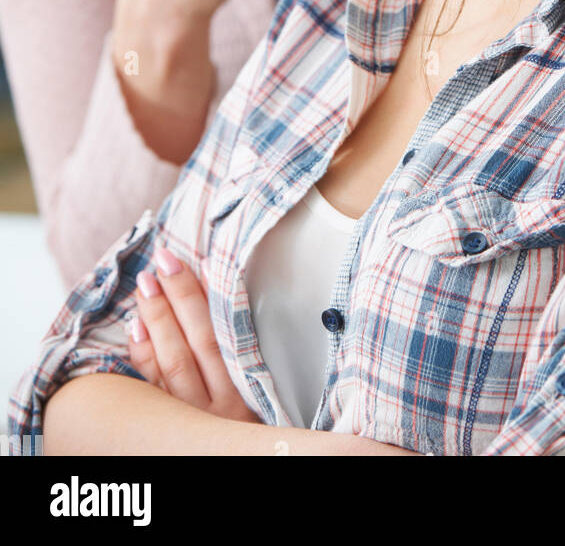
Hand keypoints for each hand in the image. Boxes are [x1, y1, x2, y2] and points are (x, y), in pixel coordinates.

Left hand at [127, 246, 260, 423]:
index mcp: (249, 392)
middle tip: (163, 261)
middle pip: (199, 343)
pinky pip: (152, 389)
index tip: (200, 262)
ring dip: (158, 319)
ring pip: (173, 362)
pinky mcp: (167, 428)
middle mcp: (221, 406)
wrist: (237, 472)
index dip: (212, 297)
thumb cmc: (249, 431)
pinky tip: (135, 327)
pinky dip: (143, 355)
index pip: (227, 335)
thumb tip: (223, 297)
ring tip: (146, 284)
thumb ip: (242, 355)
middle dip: (179, 298)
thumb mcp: (260, 397)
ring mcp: (191, 418)